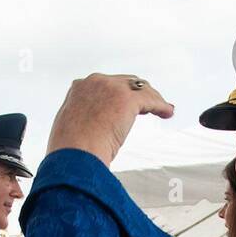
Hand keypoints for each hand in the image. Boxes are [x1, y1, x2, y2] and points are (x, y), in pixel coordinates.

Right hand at [46, 74, 173, 165]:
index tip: (126, 104)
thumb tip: (91, 126)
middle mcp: (96, 83)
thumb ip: (82, 118)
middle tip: (147, 105)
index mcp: (80, 88)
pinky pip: (150, 99)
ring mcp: (112, 89)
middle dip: (138, 94)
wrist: (74, 153)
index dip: (119, 94)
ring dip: (152, 98)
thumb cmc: (69, 149)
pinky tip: (166, 112)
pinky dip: (160, 106)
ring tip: (162, 109)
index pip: (106, 85)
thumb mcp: (70, 126)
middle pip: (126, 83)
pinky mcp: (127, 99)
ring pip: (140, 88)